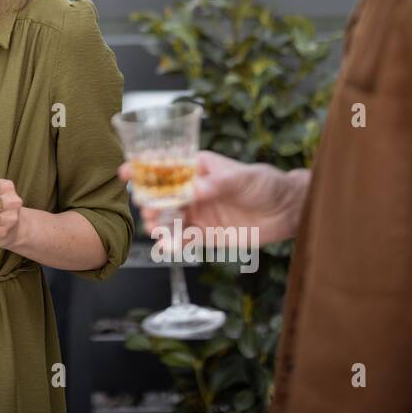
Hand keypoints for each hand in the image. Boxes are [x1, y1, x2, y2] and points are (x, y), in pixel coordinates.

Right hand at [118, 150, 305, 244]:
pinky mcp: (204, 234)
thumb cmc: (265, 184)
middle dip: (149, 201)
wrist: (286, 212)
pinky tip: (166, 246)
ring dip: (157, 222)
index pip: (165, 167)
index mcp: (197, 169)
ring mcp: (197, 213)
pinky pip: (183, 239)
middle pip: (161, 196)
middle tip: (146, 208)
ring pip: (168, 218)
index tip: (126, 172)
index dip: (143, 169)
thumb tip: (193, 189)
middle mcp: (192, 191)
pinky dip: (173, 242)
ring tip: (155, 228)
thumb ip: (217, 184)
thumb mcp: (242, 178)